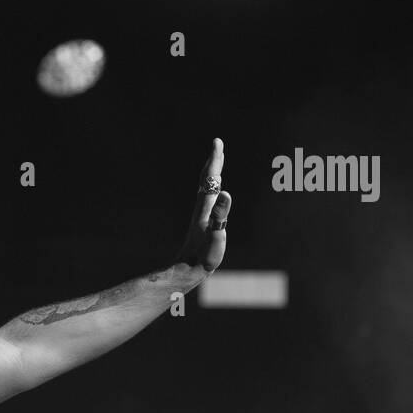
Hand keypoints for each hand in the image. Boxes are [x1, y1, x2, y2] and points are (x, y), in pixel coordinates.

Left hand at [174, 137, 232, 280]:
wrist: (187, 270)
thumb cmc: (202, 256)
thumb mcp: (214, 235)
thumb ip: (220, 214)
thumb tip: (225, 193)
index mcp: (205, 207)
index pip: (210, 178)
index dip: (215, 160)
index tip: (217, 142)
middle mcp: (203, 208)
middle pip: (208, 180)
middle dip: (214, 161)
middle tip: (218, 145)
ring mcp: (202, 215)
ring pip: (207, 189)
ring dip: (213, 173)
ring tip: (216, 162)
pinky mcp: (203, 223)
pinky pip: (210, 200)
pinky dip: (214, 189)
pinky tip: (216, 193)